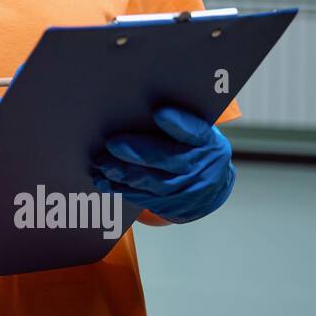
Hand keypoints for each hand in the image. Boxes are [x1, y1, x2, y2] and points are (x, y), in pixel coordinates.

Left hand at [92, 106, 234, 223]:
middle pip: (168, 159)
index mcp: (207, 141)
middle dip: (137, 152)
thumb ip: (177, 123)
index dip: (178, 123)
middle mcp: (200, 167)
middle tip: (111, 144)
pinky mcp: (171, 206)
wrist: (212, 186)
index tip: (159, 113)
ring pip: (152, 182)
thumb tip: (138, 109)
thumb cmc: (195, 148)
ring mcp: (186, 190)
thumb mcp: (196, 132)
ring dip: (124, 173)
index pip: (195, 131)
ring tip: (102, 164)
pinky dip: (122, 189)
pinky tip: (105, 181)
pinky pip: (144, 198)